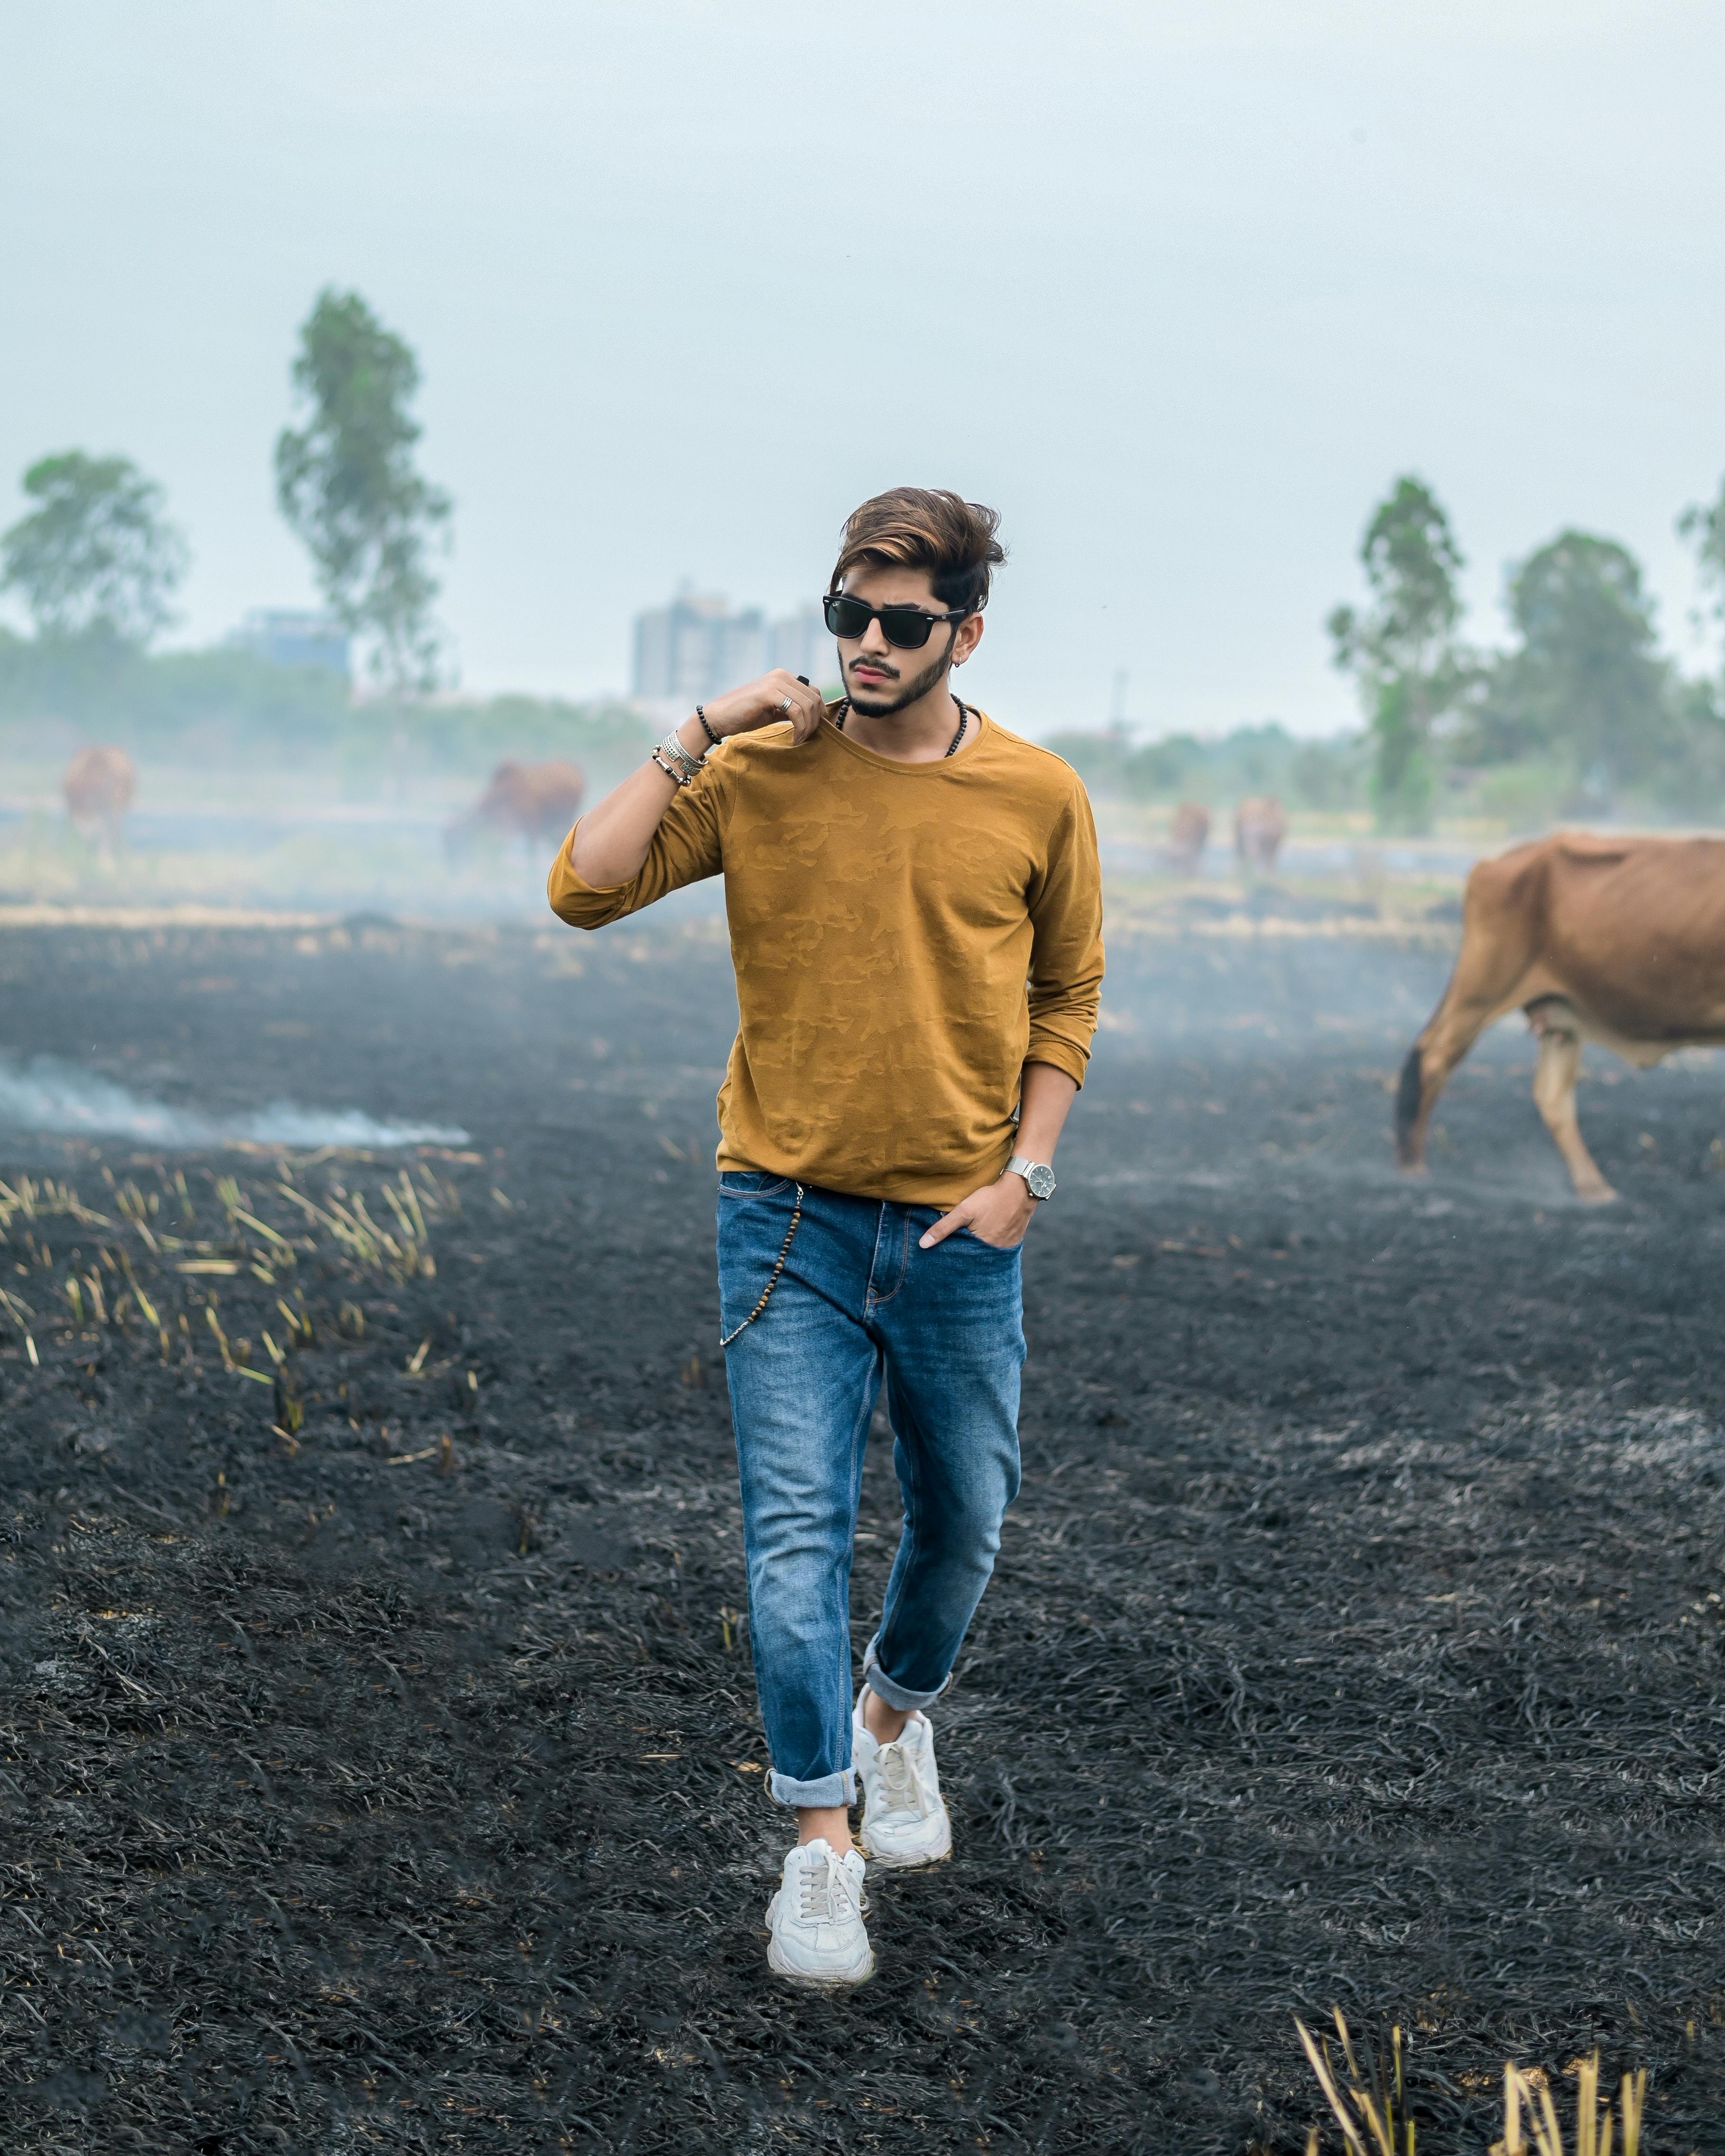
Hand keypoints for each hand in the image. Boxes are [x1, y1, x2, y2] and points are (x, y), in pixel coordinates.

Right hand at [702, 670, 825, 746]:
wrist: (719, 717)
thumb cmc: (744, 715)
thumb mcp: (773, 710)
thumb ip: (791, 708)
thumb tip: (812, 717)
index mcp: (783, 677)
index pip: (814, 692)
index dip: (818, 713)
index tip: (813, 731)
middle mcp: (781, 675)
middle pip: (814, 698)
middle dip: (815, 722)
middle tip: (806, 738)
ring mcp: (775, 682)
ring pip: (807, 705)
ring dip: (807, 727)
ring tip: (799, 740)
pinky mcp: (769, 693)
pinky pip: (796, 712)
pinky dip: (799, 728)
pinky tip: (794, 739)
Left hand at [918, 1172, 1036, 1250]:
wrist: (1021, 1188)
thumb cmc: (991, 1198)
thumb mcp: (964, 1210)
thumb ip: (943, 1227)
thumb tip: (923, 1245)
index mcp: (983, 1249)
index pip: (963, 1259)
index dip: (954, 1254)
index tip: (946, 1252)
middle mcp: (997, 1253)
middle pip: (976, 1257)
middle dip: (967, 1253)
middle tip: (960, 1245)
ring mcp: (1007, 1247)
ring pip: (988, 1253)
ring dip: (980, 1249)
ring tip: (973, 1240)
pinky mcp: (1015, 1240)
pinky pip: (1000, 1247)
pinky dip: (992, 1244)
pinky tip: (988, 1235)